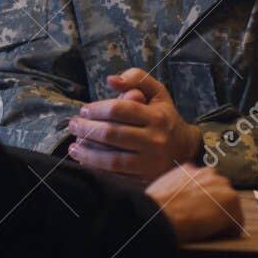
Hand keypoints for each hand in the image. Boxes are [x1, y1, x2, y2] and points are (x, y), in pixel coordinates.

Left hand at [67, 68, 202, 182]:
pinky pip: (115, 175)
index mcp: (157, 117)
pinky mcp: (144, 179)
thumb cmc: (164, 117)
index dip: (97, 109)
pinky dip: (97, 168)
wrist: (184, 149)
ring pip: (111, 159)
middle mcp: (155, 140)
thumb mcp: (158, 92)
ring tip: (73, 147)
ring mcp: (149, 162)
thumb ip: (137, 78)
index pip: (120, 110)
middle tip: (73, 125)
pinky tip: (84, 161)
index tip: (84, 109)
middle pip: (112, 134)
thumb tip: (111, 80)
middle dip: (87, 129)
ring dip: (87, 153)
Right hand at [145, 164, 242, 241]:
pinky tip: (211, 234)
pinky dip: (227, 232)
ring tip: (204, 228)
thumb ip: (175, 186)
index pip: (204, 184)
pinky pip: (236, 223)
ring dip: (221, 218)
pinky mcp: (232, 202)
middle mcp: (209, 173)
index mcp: (191, 170)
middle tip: (200, 221)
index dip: (200, 201)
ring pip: (229, 207)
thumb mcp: (161, 189)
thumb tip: (175, 196)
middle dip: (213, 207)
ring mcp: (222, 186)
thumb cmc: (154, 207)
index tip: (193, 211)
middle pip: (220, 194)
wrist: (160, 215)